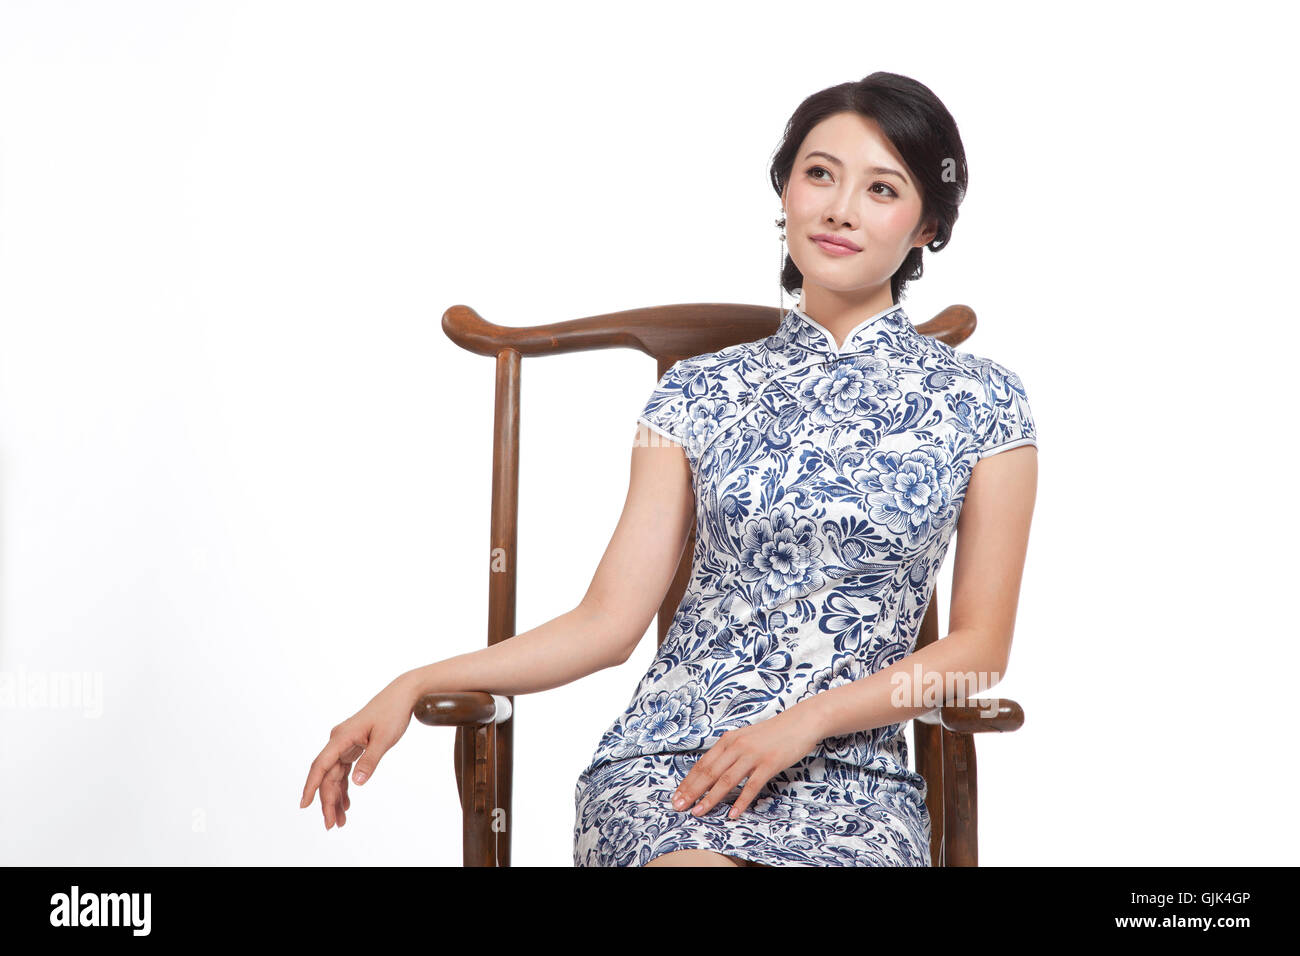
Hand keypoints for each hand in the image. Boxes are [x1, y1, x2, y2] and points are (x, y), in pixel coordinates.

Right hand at [299, 673, 418, 829]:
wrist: (403, 695)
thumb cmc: (393, 713)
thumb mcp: (384, 739)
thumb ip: (370, 761)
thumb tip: (357, 783)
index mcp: (341, 737)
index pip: (321, 766)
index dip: (311, 786)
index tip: (304, 805)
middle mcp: (338, 740)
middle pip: (327, 775)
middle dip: (327, 801)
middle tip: (331, 825)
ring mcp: (345, 743)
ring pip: (334, 775)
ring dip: (336, 797)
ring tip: (340, 821)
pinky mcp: (353, 746)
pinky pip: (344, 770)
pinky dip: (345, 787)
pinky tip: (347, 804)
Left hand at [670, 704, 824, 819]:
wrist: (800, 722)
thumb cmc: (772, 733)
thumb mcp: (745, 738)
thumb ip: (729, 752)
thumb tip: (712, 771)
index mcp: (728, 740)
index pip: (702, 764)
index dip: (688, 781)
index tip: (677, 796)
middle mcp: (737, 746)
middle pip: (709, 773)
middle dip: (692, 791)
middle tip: (679, 807)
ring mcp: (753, 755)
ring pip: (726, 780)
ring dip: (710, 799)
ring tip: (698, 812)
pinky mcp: (769, 764)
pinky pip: (751, 786)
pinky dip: (741, 801)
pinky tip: (732, 813)